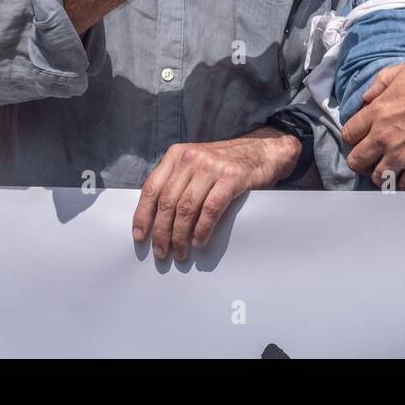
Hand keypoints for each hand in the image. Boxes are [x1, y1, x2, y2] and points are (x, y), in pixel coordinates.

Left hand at [132, 129, 300, 260]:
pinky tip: (199, 241)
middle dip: (161, 232)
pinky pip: (211, 209)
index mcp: (177, 155)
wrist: (264, 152)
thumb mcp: (196, 165)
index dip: (143, 215)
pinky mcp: (233, 177)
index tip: (140, 236)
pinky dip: (202, 229)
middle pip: (167, 202)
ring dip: (180, 235)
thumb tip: (156, 219)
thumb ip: (177, 182)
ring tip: (180, 252)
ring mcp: (213, 166)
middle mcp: (192, 158)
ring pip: (186, 208)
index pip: (152, 188)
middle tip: (161, 252)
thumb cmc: (227, 164)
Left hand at [342, 60, 404, 188]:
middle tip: (369, 160)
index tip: (360, 139)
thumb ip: (381, 82)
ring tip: (389, 169)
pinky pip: (403, 185)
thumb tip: (367, 96)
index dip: (353, 138)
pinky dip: (404, 181)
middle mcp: (383, 136)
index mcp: (377, 112)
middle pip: (356, 160)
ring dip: (381, 174)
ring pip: (377, 177)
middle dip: (361, 161)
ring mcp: (401, 155)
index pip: (349, 133)